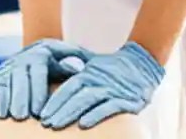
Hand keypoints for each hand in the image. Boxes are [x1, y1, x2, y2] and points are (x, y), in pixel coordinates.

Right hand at [0, 39, 94, 120]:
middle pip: (18, 78)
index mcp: (41, 54)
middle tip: (21, 117)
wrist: (45, 52)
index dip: (37, 91)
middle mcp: (22, 59)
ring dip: (0, 98)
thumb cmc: (62, 64)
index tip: (39, 111)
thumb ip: (73, 63)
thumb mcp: (70, 61)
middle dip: (19, 98)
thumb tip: (78, 67)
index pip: (38, 72)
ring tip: (3, 116)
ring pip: (1, 80)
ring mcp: (7, 66)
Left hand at [40, 41, 164, 129]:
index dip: (54, 100)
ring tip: (57, 125)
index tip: (42, 114)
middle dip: (58, 110)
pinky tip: (83, 124)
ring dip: (71, 113)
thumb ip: (74, 62)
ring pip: (87, 101)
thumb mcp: (92, 61)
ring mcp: (112, 90)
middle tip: (45, 123)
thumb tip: (53, 60)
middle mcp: (97, 80)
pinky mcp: (126, 100)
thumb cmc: (113, 67)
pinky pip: (109, 108)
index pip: (67, 87)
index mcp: (87, 73)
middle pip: (74, 95)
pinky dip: (95, 115)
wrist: (143, 64)